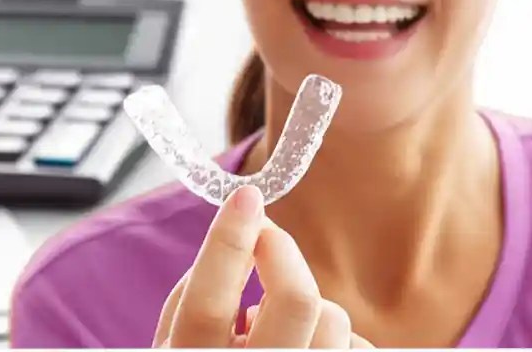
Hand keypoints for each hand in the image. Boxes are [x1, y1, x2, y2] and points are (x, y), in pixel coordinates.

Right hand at [152, 185, 372, 347]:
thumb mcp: (175, 344)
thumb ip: (192, 298)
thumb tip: (238, 242)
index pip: (208, 300)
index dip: (229, 241)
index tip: (247, 196)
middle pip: (296, 303)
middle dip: (284, 254)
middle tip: (268, 237)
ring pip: (334, 320)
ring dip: (312, 306)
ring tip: (280, 325)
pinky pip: (356, 348)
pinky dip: (334, 341)